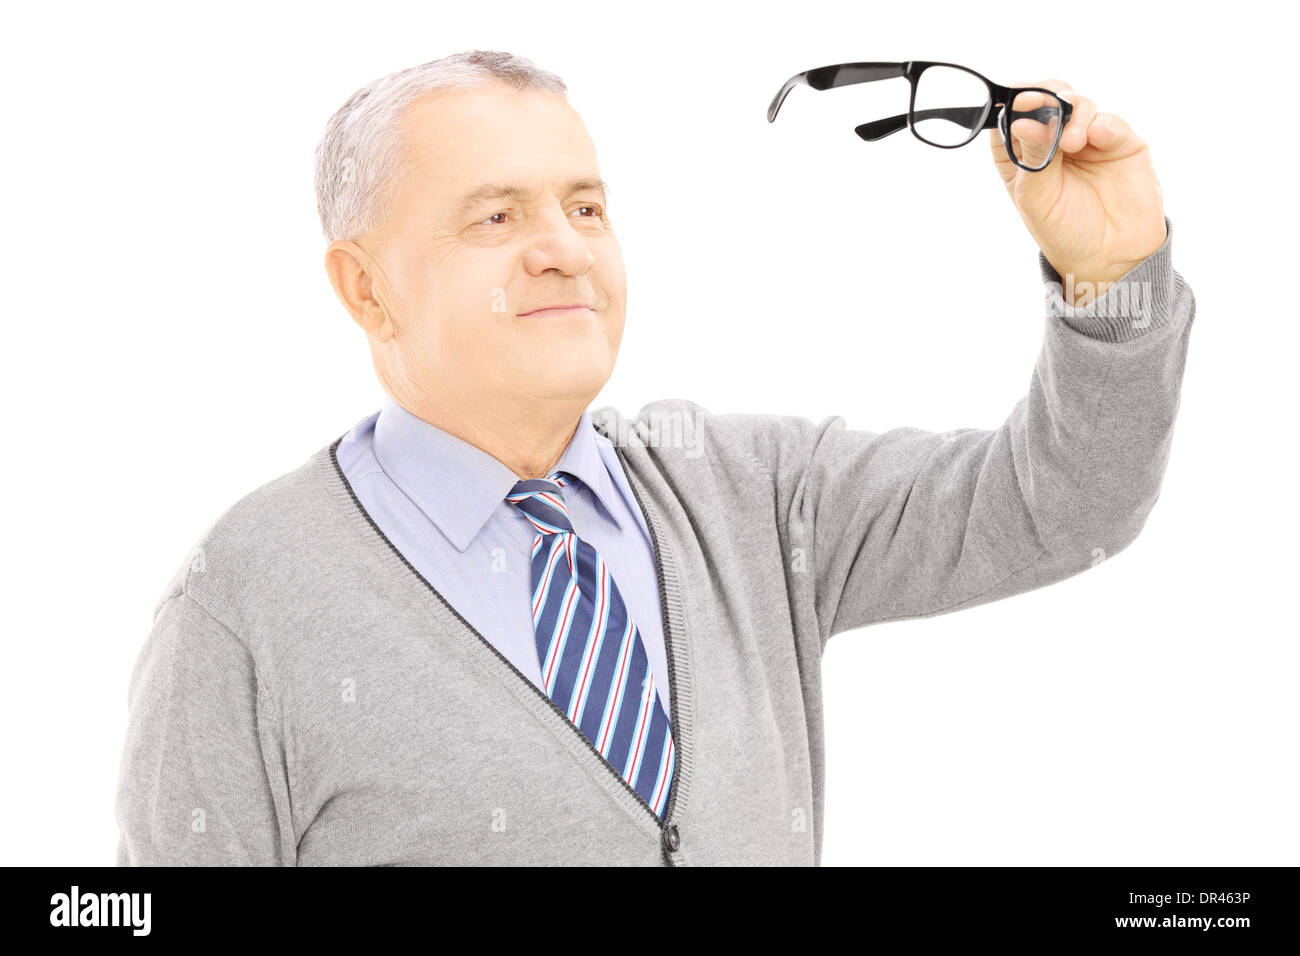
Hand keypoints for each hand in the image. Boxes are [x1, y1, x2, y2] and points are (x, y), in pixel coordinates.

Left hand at [990, 80, 1167, 297]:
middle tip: (1047, 102)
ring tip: (1072, 142)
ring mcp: (1087, 140)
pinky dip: (1102, 123)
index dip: (1013, 104)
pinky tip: (1096, 136)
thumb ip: (1033, 158)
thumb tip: (1024, 122)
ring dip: (1073, 114)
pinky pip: (1109, 121)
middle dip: (1046, 96)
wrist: (1110, 256)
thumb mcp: (1037, 198)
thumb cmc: (1065, 231)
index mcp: (1022, 157)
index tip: (1018, 99)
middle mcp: (1053, 143)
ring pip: (1078, 105)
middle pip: (1046, 101)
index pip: (1010, 118)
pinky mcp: (1118, 143)